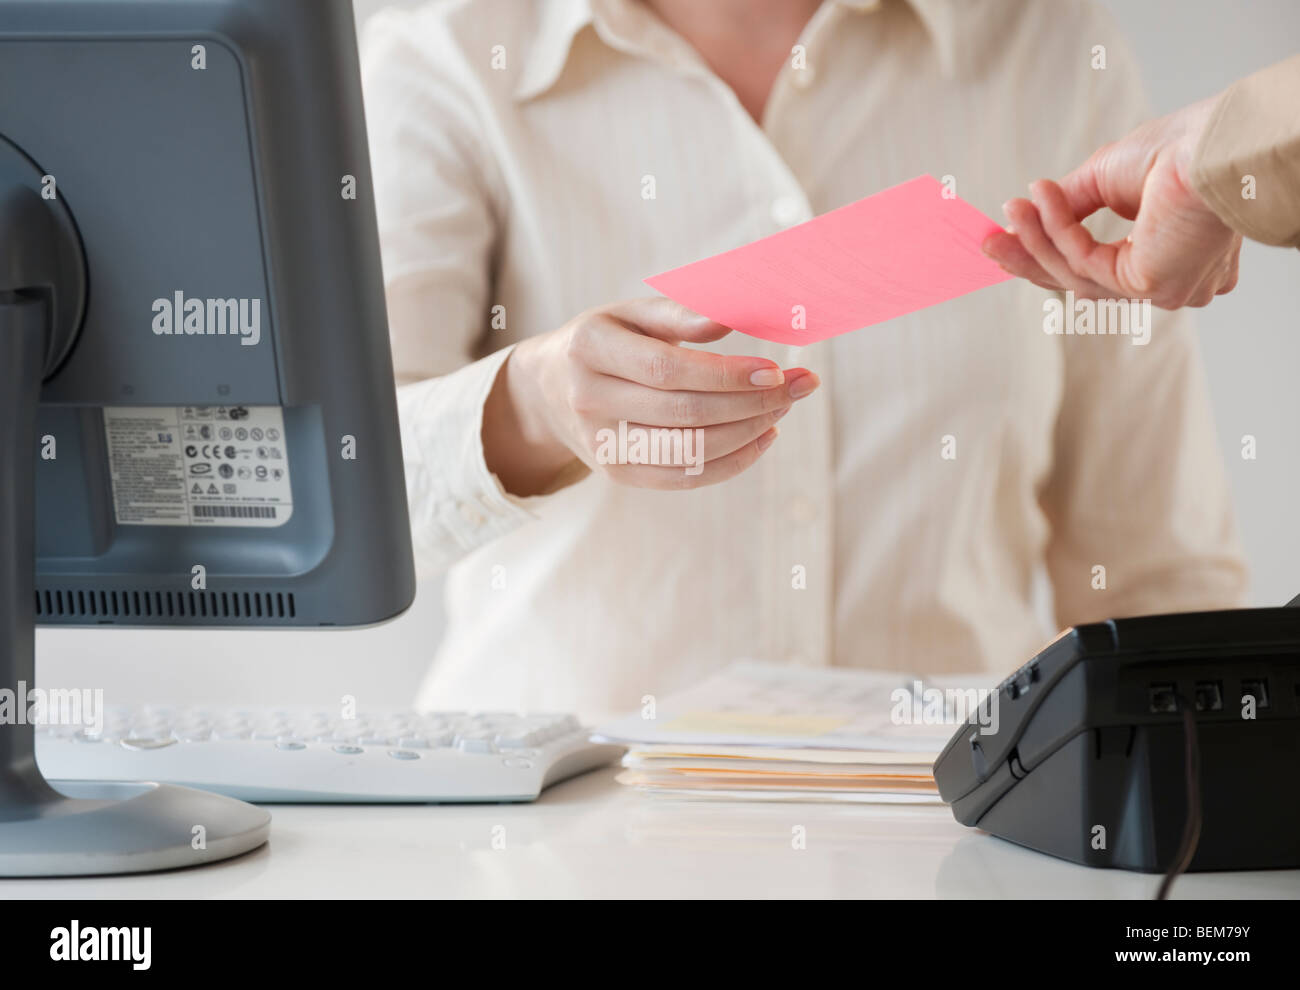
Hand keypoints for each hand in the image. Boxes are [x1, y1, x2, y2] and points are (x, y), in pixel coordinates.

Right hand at [483, 297, 818, 493]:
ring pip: (689, 450)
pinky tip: (762, 437)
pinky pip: (684, 477)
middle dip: (751, 402)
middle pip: (684, 411)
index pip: (666, 369)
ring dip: (748, 432)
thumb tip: (728, 321)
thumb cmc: (607, 341)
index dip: (725, 374)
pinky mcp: (618, 474)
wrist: (550, 391)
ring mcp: (601, 444)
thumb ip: (678, 314)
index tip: (775, 370)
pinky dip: (733, 461)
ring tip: (783, 408)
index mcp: (589, 349)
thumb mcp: (630, 313)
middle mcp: (589, 400)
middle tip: (798, 386)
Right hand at [983, 97, 1242, 308]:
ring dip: (1035, 241)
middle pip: (1080, 281)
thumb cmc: (1181, 150)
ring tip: (1009, 210)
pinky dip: (1055, 228)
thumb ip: (1070, 202)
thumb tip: (1031, 210)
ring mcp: (1163, 291)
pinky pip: (1083, 261)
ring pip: (1077, 276)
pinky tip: (1038, 198)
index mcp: (1170, 258)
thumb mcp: (1108, 177)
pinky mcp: (1151, 287)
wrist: (1211, 143)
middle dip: (1030, 258)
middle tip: (988, 242)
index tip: (1009, 235)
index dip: (1048, 253)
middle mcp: (1171, 283)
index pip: (1097, 269)